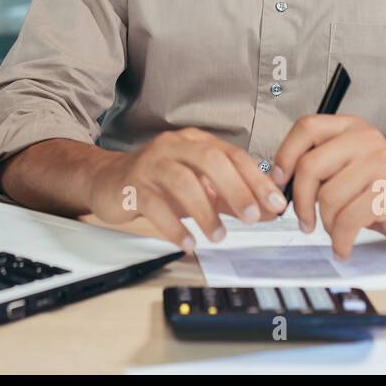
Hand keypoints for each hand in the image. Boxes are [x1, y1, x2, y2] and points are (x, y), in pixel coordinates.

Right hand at [87, 128, 287, 249]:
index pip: (232, 155)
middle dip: (235, 189)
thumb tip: (268, 212)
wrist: (109, 181)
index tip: (276, 203)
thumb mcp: (200, 187)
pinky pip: (155, 206)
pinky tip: (188, 243)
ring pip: (182, 182)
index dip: (256, 179)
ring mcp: (151, 164)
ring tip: (218, 236)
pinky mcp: (131, 186)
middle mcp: (174, 147)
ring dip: (205, 212)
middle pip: (210, 160)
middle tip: (251, 217)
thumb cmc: (159, 183)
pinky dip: (174, 227)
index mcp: (195, 142)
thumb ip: (232, 198)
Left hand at [271, 114, 385, 258]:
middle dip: (299, 201)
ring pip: (327, 198)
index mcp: (352, 127)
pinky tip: (344, 246)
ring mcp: (381, 164)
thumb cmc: (380, 192)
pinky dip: (340, 240)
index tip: (279, 181)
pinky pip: (347, 221)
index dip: (285, 155)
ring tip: (335, 229)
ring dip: (325, 223)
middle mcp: (366, 139)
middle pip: (309, 166)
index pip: (306, 127)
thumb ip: (319, 165)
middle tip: (304, 220)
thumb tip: (277, 181)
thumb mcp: (348, 168)